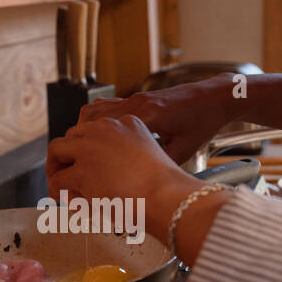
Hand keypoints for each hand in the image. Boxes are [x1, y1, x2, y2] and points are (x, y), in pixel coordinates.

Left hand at [46, 114, 201, 239]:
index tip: (91, 164)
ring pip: (57, 149)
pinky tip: (65, 200)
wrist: (169, 197)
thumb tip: (111, 178)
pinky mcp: (82, 170)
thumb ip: (128, 160)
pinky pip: (59, 179)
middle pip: (74, 135)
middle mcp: (107, 128)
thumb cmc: (168, 187)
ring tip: (58, 186)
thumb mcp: (150, 159)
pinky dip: (57, 190)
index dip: (90, 149)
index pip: (97, 130)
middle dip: (69, 155)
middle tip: (68, 175)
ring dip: (55, 167)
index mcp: (128, 122)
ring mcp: (92, 147)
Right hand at [76, 74, 245, 165]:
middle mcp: (136, 103)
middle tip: (66, 164)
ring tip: (78, 153)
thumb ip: (158, 163)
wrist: (215, 98)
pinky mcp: (137, 99)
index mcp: (148, 116)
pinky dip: (95, 120)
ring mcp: (135, 99)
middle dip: (74, 143)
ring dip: (82, 131)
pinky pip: (106, 106)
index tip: (76, 169)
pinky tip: (94, 136)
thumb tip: (137, 184)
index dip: (86, 153)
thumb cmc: (204, 123)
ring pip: (94, 112)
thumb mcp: (185, 150)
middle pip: (90, 121)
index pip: (104, 134)